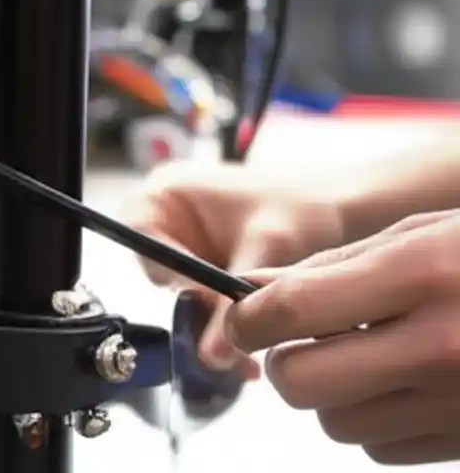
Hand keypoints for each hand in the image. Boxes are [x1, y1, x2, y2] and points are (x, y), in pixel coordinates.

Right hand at [122, 161, 345, 375]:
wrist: (353, 210)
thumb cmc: (308, 203)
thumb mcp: (266, 246)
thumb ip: (234, 300)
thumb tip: (212, 356)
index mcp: (169, 191)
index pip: (139, 234)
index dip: (166, 269)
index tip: (204, 298)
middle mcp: (171, 219)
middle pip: (159, 272)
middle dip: (194, 307)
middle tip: (227, 335)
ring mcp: (190, 248)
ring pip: (184, 296)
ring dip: (213, 324)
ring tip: (244, 351)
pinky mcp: (210, 274)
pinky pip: (206, 306)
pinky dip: (227, 325)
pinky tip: (249, 349)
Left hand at [226, 210, 459, 465]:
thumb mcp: (421, 235)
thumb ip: (330, 267)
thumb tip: (245, 288)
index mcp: (422, 275)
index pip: (289, 310)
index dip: (250, 317)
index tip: (246, 316)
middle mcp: (440, 345)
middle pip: (301, 383)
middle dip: (289, 362)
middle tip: (307, 340)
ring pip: (338, 424)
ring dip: (338, 395)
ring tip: (379, 356)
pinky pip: (384, 450)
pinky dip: (381, 423)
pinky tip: (414, 385)